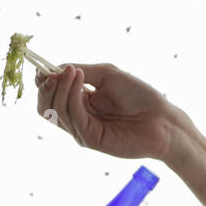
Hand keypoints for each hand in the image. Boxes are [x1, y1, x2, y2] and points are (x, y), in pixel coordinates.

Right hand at [36, 63, 181, 159]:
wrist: (162, 119)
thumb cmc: (138, 95)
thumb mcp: (106, 75)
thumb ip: (80, 72)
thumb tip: (52, 70)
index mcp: (80, 101)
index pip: (50, 93)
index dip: (43, 79)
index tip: (44, 66)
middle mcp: (77, 117)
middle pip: (45, 105)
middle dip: (45, 86)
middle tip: (54, 72)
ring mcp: (82, 129)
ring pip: (54, 111)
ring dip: (60, 87)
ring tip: (73, 72)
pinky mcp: (89, 139)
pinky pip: (72, 116)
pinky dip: (72, 96)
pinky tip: (80, 81)